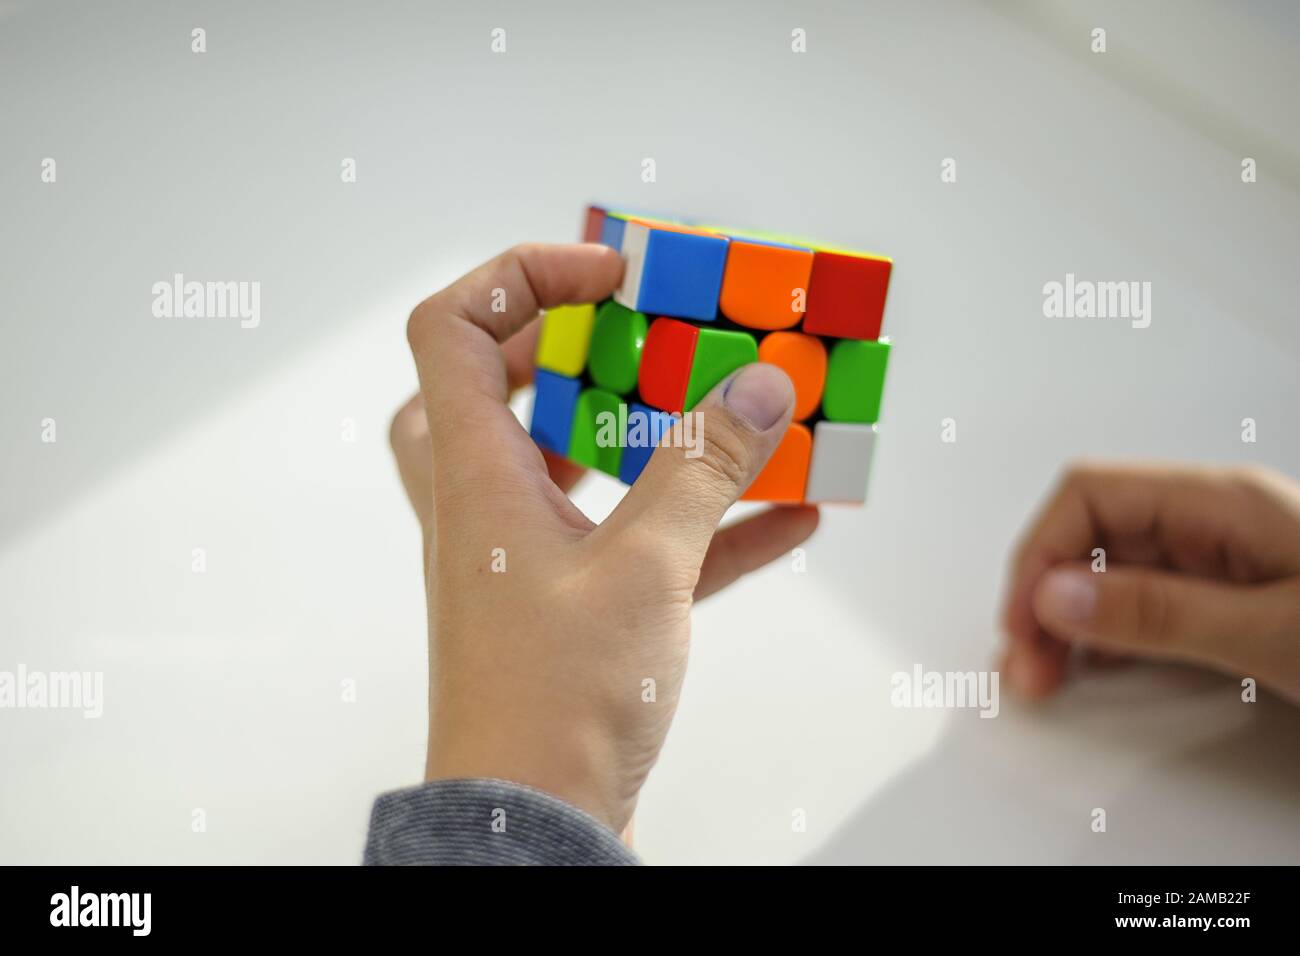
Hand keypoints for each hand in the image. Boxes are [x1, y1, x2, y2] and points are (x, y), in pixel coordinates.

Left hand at [394, 243, 817, 831]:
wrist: (535, 830)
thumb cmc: (556, 701)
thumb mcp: (644, 568)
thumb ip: (705, 469)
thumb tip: (761, 384)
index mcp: (476, 476)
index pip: (455, 331)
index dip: (523, 279)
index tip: (615, 279)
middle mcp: (489, 508)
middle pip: (505, 388)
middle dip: (588, 349)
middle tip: (659, 336)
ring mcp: (529, 561)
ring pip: (576, 464)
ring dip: (651, 433)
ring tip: (731, 412)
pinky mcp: (574, 611)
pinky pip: (638, 541)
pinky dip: (702, 522)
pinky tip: (788, 516)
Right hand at [1001, 462, 1299, 703]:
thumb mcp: (1275, 631)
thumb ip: (1162, 612)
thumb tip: (1057, 596)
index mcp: (1224, 504)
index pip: (1091, 497)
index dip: (1041, 555)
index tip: (1022, 622)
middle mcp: (1217, 522)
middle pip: (1091, 536)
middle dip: (1043, 597)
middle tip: (1027, 666)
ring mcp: (1225, 560)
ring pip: (1110, 572)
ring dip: (1064, 620)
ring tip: (1044, 674)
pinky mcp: (1234, 601)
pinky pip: (1144, 604)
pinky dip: (1103, 635)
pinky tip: (1090, 666)